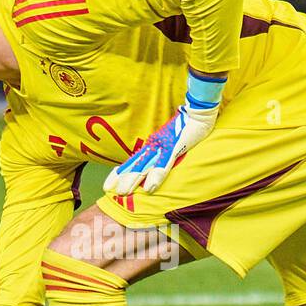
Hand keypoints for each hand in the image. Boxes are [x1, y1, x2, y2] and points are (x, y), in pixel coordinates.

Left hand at [104, 101, 218, 195]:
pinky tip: (150, 188)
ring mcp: (162, 147)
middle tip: (109, 191)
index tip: (108, 185)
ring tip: (123, 192)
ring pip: (145, 166)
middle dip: (122, 179)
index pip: (132, 161)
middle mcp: (153, 147)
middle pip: (135, 165)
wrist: (197, 112)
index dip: (119, 173)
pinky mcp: (174, 147)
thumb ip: (162, 155)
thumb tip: (154, 171)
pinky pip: (164, 164)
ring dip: (133, 180)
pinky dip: (157, 176)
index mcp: (152, 146)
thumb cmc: (186, 127)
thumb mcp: (171, 143)